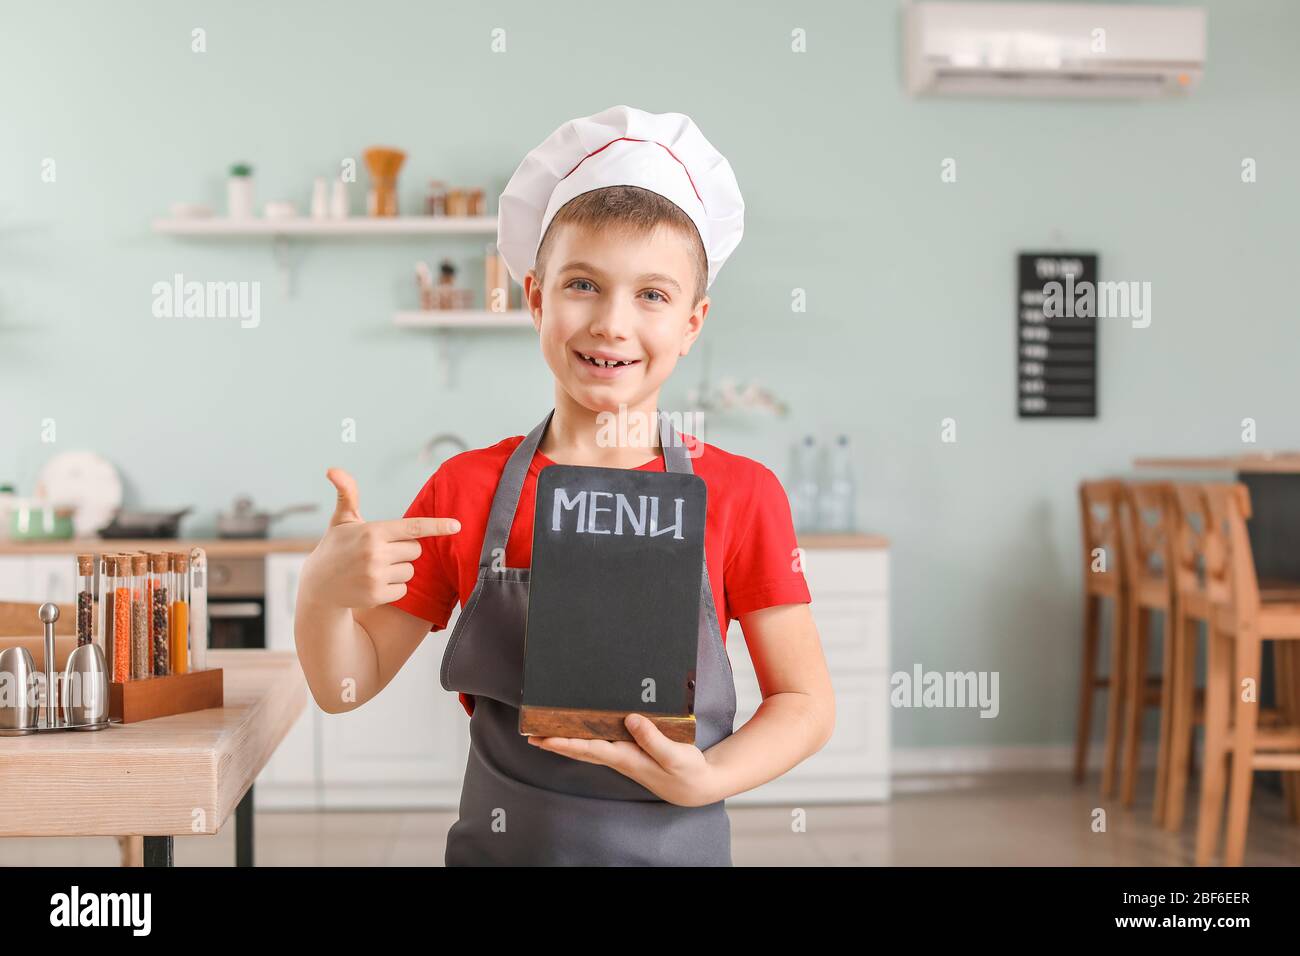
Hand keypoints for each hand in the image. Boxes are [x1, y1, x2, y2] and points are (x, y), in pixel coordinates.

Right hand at [302, 467, 459, 609]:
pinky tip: (373, 583)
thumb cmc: (336, 548)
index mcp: (372, 531)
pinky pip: (404, 589)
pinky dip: (393, 587)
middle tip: (382, 551)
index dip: (437, 526)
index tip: (456, 526)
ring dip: (398, 569)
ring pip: (411, 570)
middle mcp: (376, 553)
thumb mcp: (342, 521)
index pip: (413, 527)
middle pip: (416, 550)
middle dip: (405, 550)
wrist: (318, 587)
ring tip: (374, 568)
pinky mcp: (377, 595)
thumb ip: (347, 494)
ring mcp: (376, 576)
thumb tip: (333, 469)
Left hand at [527, 714, 719, 806]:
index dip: (565, 742)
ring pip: (588, 747)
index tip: (543, 737)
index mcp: (627, 758)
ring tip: (545, 731)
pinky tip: (580, 728)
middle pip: (581, 749)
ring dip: (566, 739)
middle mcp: (620, 758)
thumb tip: (630, 719)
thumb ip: (652, 739)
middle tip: (530, 734)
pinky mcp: (630, 752)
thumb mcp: (675, 756)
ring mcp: (624, 756)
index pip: (589, 748)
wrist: (696, 785)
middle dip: (555, 742)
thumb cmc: (686, 771)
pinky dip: (585, 736)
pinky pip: (601, 743)